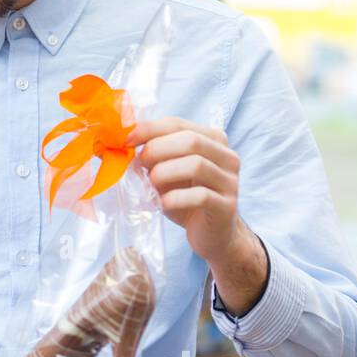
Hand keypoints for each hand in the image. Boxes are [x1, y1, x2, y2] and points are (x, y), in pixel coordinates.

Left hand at [130, 116, 244, 265]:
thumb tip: (127, 144)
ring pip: (196, 165)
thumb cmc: (186, 198)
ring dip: (164, 173)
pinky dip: (175, 198)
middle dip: (157, 150)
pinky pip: (200, 196)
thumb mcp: (168, 171)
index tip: (126, 139)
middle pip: (191, 140)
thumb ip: (155, 155)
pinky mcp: (227, 207)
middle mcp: (228, 157)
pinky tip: (163, 203)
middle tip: (139, 164)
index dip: (149, 129)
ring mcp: (230, 182)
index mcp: (213, 140)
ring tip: (151, 184)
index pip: (178, 124)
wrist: (212, 233)